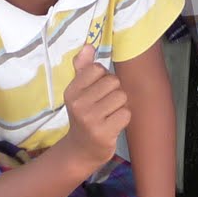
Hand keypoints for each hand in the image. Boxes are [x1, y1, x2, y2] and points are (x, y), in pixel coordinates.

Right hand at [61, 45, 129, 171]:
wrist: (80, 150)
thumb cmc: (84, 115)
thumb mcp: (78, 92)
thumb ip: (83, 68)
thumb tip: (88, 46)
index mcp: (71, 91)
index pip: (98, 68)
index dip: (102, 78)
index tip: (96, 91)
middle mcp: (78, 104)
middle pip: (114, 82)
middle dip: (113, 92)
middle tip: (103, 106)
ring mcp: (90, 120)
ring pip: (122, 97)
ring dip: (119, 106)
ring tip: (108, 115)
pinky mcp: (103, 133)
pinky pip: (126, 114)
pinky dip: (123, 119)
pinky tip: (112, 125)